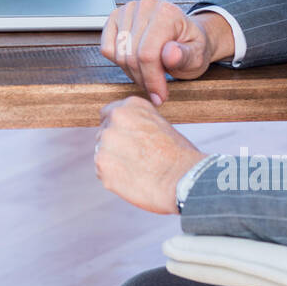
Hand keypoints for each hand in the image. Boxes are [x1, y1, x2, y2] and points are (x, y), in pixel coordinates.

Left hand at [95, 96, 205, 213]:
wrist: (184, 179)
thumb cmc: (179, 155)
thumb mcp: (160, 125)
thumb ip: (138, 123)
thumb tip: (126, 132)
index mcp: (131, 105)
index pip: (109, 114)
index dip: (118, 130)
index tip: (128, 141)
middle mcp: (115, 118)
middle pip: (104, 133)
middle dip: (115, 147)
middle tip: (136, 160)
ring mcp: (106, 140)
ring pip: (102, 153)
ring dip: (114, 162)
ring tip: (138, 171)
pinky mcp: (101, 163)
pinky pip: (102, 171)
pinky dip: (113, 178)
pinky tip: (132, 180)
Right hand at [99, 0, 233, 104]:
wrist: (185, 35)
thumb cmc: (191, 46)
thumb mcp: (198, 56)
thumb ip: (186, 56)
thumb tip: (170, 54)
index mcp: (167, 12)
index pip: (148, 53)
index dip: (152, 79)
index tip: (159, 96)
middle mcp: (145, 6)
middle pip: (131, 55)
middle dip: (143, 79)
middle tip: (154, 90)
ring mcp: (127, 9)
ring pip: (118, 54)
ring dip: (132, 72)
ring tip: (148, 75)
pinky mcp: (115, 17)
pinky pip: (107, 48)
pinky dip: (119, 62)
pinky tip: (136, 63)